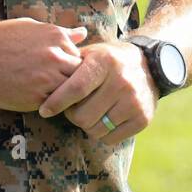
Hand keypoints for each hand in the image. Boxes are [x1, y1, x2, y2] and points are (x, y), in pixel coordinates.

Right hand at [0, 18, 86, 111]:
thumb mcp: (30, 27)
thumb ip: (59, 33)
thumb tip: (83, 33)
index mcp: (56, 36)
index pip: (80, 56)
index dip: (71, 65)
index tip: (59, 69)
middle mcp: (55, 56)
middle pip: (79, 74)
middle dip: (70, 79)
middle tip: (54, 82)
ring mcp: (47, 78)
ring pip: (69, 91)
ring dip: (61, 92)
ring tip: (43, 90)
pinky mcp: (36, 99)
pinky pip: (53, 104)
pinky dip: (48, 102)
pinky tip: (32, 96)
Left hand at [37, 42, 158, 144]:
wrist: (150, 65)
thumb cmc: (109, 60)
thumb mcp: (92, 53)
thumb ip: (70, 63)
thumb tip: (40, 76)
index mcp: (105, 62)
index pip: (76, 88)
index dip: (57, 102)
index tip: (44, 110)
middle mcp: (121, 81)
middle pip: (82, 115)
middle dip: (73, 115)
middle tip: (74, 108)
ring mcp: (134, 101)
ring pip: (95, 130)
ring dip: (87, 125)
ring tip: (90, 112)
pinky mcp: (142, 118)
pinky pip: (110, 139)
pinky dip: (103, 133)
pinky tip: (105, 118)